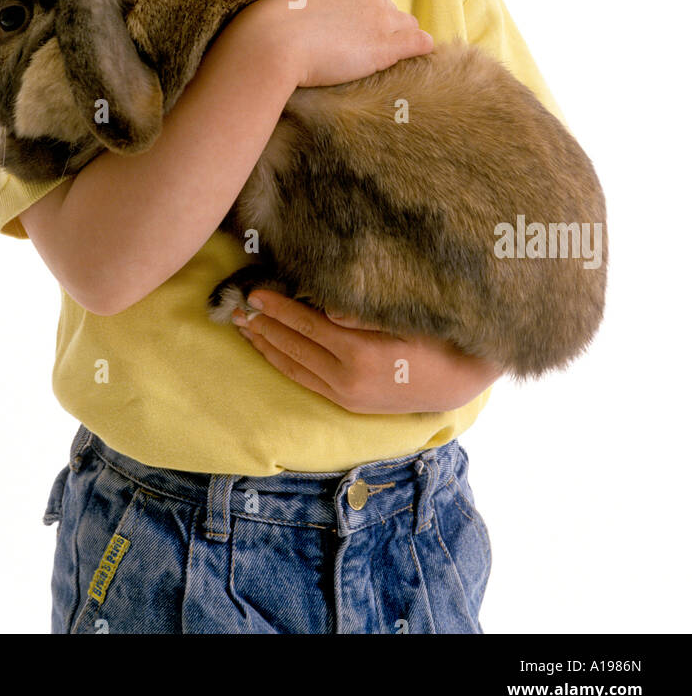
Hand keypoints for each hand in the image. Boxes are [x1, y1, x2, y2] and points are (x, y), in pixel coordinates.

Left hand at [232, 290, 502, 412]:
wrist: (458, 381)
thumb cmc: (435, 337)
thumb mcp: (406, 318)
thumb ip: (365, 314)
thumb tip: (327, 308)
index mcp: (360, 353)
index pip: (307, 326)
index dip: (278, 308)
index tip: (255, 291)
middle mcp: (347, 379)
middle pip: (293, 347)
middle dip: (262, 325)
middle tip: (236, 305)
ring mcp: (346, 395)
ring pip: (294, 367)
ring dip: (266, 345)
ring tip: (243, 326)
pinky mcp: (348, 404)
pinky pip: (305, 381)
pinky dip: (283, 364)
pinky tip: (270, 350)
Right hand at [246, 0, 432, 87]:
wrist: (273, 42)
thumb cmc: (275, 20)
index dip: (360, 15)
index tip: (345, 30)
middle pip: (389, 10)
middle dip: (378, 26)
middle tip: (355, 47)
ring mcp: (381, 19)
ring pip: (406, 26)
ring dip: (397, 39)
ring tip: (377, 57)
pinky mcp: (387, 47)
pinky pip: (420, 43)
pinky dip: (420, 48)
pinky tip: (416, 56)